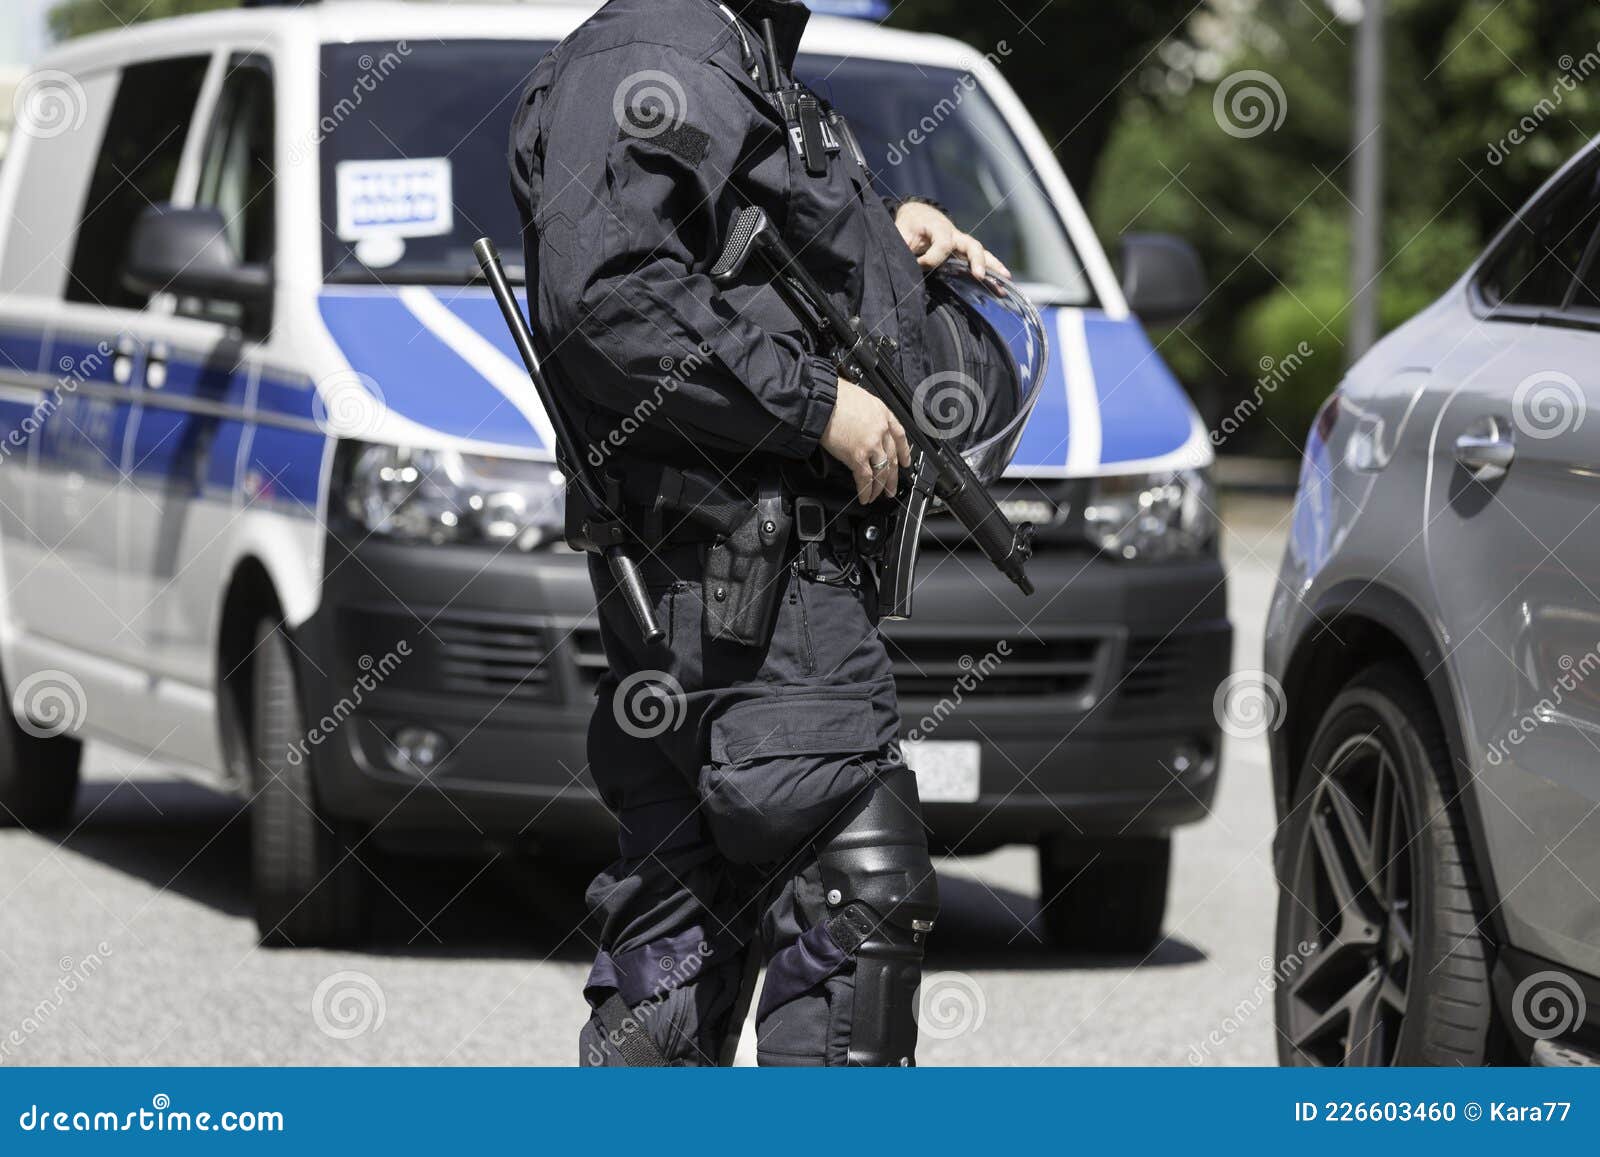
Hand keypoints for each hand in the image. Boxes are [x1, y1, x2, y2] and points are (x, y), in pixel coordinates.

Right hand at [820, 378, 911, 504]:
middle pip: (892, 458)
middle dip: (892, 477)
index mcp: (883, 414)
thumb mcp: (860, 398)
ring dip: (880, 487)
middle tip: (891, 488)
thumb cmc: (834, 396)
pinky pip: (865, 478)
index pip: (900, 436)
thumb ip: (866, 415)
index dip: (904, 452)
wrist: (822, 400)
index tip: (905, 462)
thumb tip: (861, 426)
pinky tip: (865, 497)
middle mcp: (881, 430)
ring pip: (881, 471)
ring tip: (877, 497)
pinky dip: (866, 491)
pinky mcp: (857, 456)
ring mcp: (871, 444)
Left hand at [894, 201, 1011, 282]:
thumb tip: (904, 265)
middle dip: (976, 260)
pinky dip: (992, 270)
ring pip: (980, 253)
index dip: (932, 258)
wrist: (919, 215)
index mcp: (938, 227)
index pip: (943, 243)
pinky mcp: (964, 252)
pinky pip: (980, 260)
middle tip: (979, 276)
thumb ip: (903, 246)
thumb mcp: (900, 232)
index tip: (919, 264)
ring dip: (992, 267)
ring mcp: (962, 243)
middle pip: (971, 245)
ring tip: (1004, 282)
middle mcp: (955, 234)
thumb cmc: (909, 224)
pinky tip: (1002, 285)